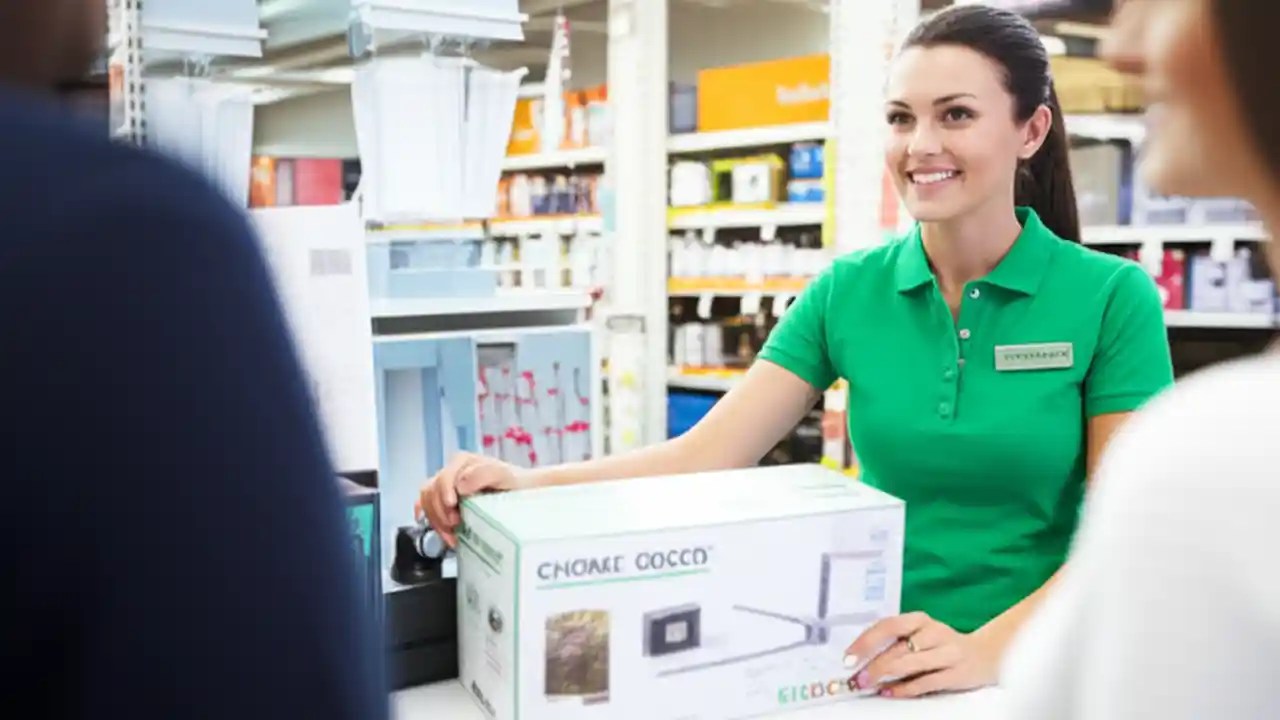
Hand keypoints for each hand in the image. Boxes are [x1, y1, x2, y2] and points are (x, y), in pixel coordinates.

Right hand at [415, 453, 530, 546]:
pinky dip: (432, 520)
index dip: (444, 496)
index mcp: (462, 462)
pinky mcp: (445, 501)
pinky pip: (427, 508)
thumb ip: (483, 474)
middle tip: (456, 525)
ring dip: (437, 520)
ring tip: (453, 534)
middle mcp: (451, 472)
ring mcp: (446, 487)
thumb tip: (460, 485)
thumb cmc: (515, 483)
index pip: (443, 479)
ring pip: (427, 501)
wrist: (523, 493)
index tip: (453, 510)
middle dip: (440, 512)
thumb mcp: (503, 476)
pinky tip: (442, 532)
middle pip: (431, 492)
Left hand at [843, 612, 997, 698]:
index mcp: (920, 619)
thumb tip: (861, 657)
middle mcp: (934, 632)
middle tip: (857, 677)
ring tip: (870, 684)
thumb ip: (895, 642)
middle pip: (898, 647)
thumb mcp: (920, 634)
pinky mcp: (956, 673)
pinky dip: (905, 689)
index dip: (867, 641)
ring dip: (886, 676)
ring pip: (911, 664)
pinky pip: (926, 682)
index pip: (889, 625)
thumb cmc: (941, 645)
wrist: (984, 655)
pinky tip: (890, 692)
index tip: (849, 656)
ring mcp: (947, 652)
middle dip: (874, 663)